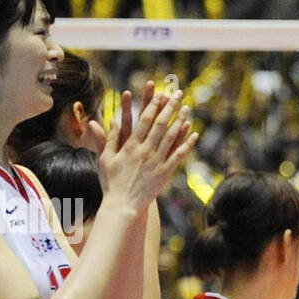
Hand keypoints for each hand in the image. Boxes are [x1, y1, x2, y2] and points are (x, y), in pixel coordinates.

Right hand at [99, 82, 197, 210]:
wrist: (123, 205)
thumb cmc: (111, 182)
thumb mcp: (105, 159)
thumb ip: (108, 138)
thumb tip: (109, 119)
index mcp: (130, 145)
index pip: (144, 120)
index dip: (153, 106)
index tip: (160, 94)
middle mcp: (145, 151)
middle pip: (160, 124)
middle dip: (170, 107)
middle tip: (178, 94)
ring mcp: (156, 161)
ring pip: (171, 137)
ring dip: (180, 121)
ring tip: (187, 108)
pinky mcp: (165, 173)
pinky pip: (178, 155)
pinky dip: (186, 144)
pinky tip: (194, 134)